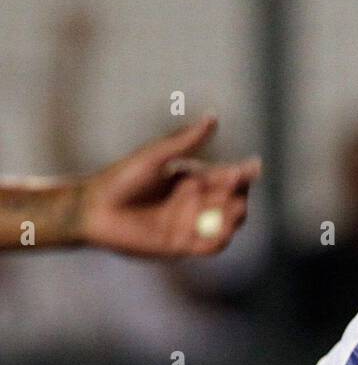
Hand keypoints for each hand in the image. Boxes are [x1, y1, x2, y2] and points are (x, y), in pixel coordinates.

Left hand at [79, 115, 259, 256]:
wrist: (97, 209)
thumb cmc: (122, 178)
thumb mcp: (157, 156)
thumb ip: (185, 141)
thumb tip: (213, 118)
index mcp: (191, 179)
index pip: (225, 178)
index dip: (242, 174)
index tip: (253, 166)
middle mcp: (194, 204)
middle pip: (230, 202)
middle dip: (240, 195)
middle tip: (239, 187)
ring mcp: (189, 226)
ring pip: (225, 225)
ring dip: (234, 217)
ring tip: (236, 207)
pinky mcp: (181, 246)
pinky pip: (209, 246)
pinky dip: (221, 238)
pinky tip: (225, 229)